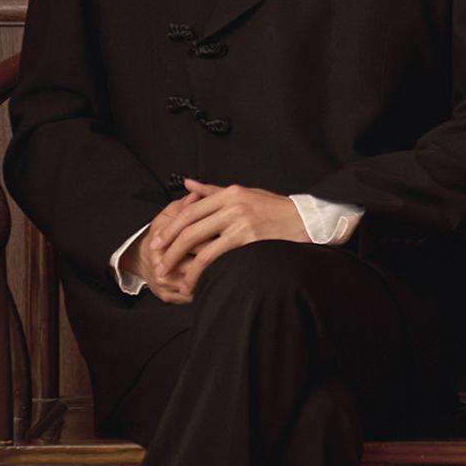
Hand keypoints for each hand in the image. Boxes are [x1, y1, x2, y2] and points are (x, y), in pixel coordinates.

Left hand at [146, 179, 306, 296]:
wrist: (307, 221)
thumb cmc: (276, 210)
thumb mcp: (246, 194)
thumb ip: (214, 191)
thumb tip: (188, 184)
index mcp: (230, 193)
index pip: (189, 211)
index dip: (170, 228)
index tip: (157, 242)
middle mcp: (233, 205)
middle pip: (189, 228)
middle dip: (169, 248)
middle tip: (158, 264)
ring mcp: (241, 222)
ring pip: (199, 245)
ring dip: (181, 263)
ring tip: (171, 276)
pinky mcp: (249, 240)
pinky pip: (217, 257)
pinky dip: (202, 271)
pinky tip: (195, 281)